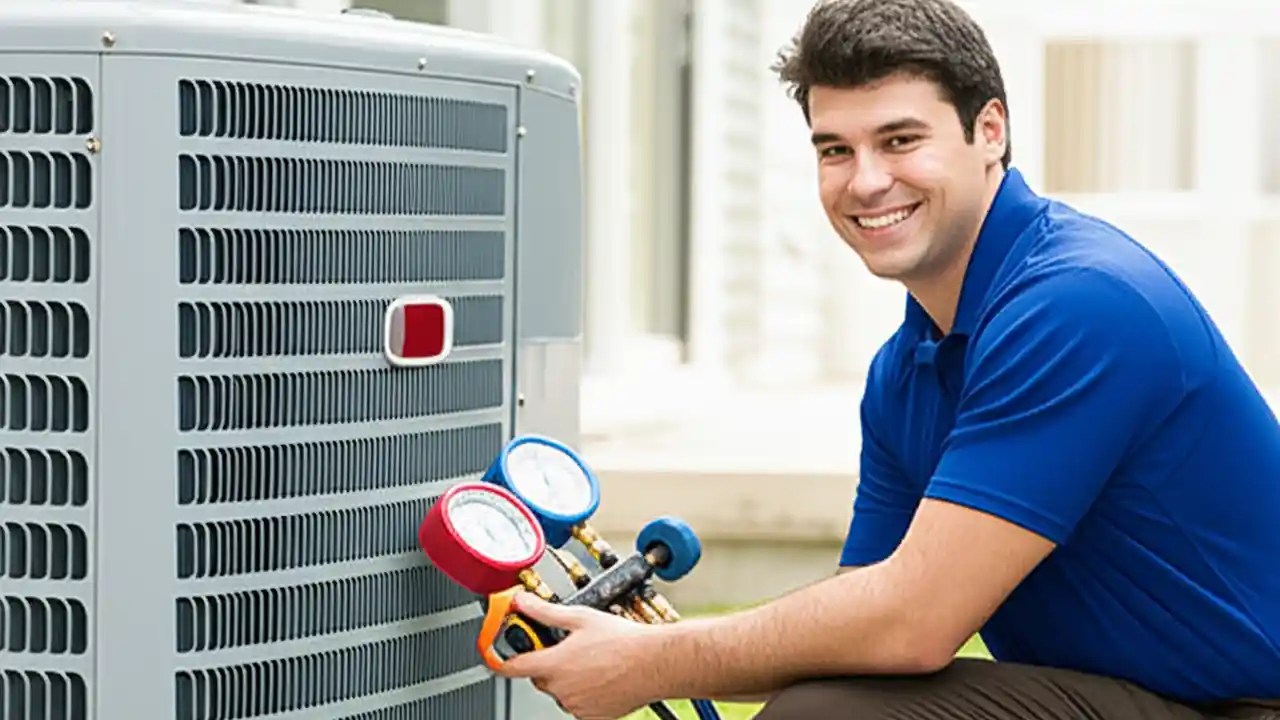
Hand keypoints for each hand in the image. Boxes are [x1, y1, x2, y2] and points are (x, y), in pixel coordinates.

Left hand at [494, 592, 670, 718]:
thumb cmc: (623, 641)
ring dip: (566, 678)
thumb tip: (522, 601)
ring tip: (591, 661)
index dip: (500, 660)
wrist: (653, 663)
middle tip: (568, 648)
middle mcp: (562, 689)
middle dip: (547, 663)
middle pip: (539, 677)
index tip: (493, 656)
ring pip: (559, 691)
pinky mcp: (591, 716)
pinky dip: (582, 692)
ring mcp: (576, 705)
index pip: (513, 667)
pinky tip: (599, 676)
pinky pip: (577, 704)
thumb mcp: (580, 617)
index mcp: (554, 665)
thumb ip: (544, 612)